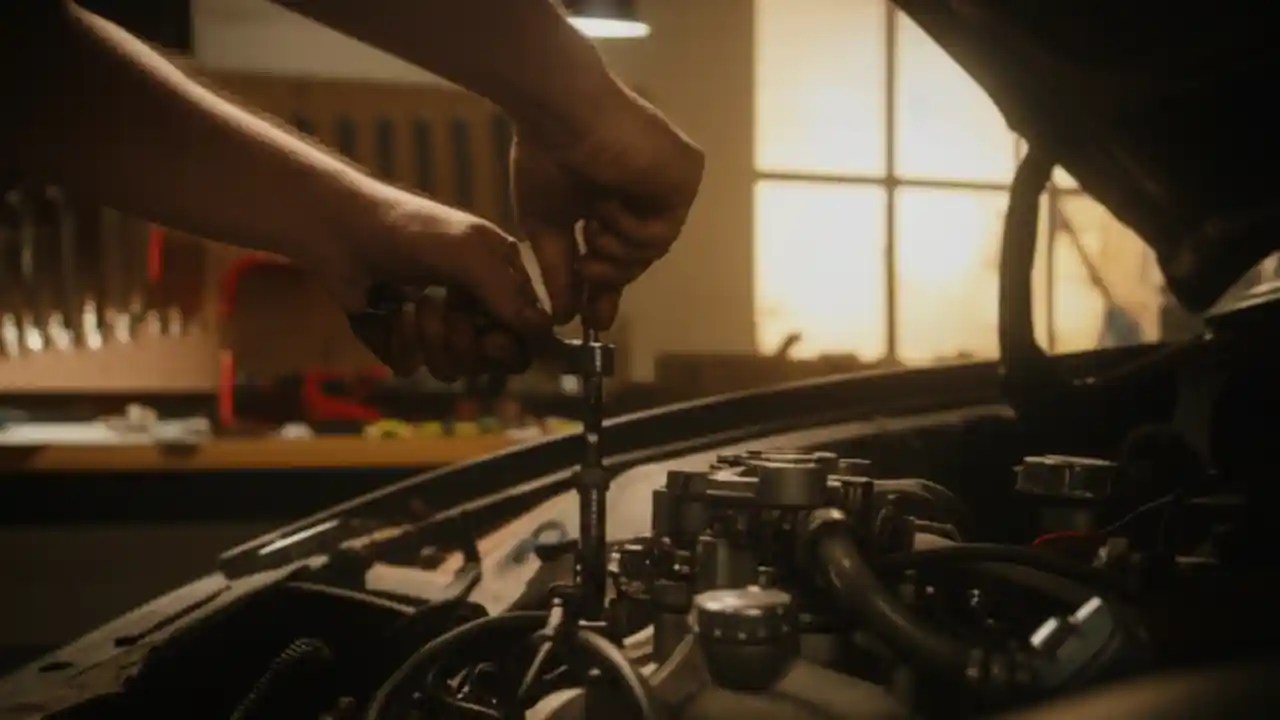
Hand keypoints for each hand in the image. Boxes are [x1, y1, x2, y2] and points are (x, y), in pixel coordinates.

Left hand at [302, 189, 550, 378]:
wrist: (338, 229)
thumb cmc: (407, 230)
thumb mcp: (466, 253)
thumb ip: (507, 293)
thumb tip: (545, 331)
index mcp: (501, 278)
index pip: (526, 335)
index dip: (509, 345)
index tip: (489, 338)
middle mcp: (475, 303)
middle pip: (490, 360)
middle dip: (461, 342)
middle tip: (438, 309)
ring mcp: (437, 323)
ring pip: (451, 368)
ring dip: (427, 342)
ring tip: (408, 307)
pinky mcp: (400, 336)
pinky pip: (411, 366)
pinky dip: (396, 343)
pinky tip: (384, 312)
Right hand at [512, 86, 703, 328]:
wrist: (560, 114)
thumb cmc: (545, 157)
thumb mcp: (547, 226)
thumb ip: (560, 272)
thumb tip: (563, 318)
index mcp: (612, 196)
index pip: (618, 252)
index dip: (605, 287)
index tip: (592, 321)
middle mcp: (643, 189)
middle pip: (637, 258)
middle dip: (609, 275)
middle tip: (585, 272)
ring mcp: (668, 182)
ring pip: (651, 250)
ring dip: (616, 249)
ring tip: (593, 224)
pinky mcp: (685, 175)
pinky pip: (663, 231)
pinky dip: (631, 228)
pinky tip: (610, 202)